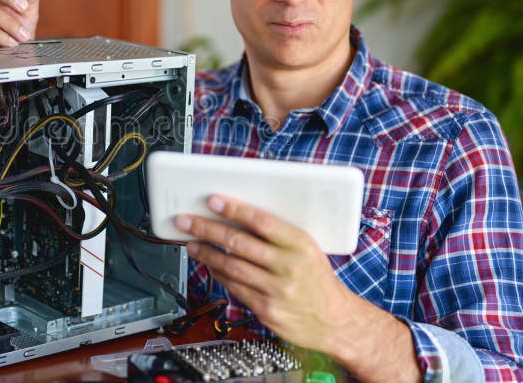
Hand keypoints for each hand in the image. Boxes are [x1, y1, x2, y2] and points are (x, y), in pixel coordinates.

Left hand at [175, 194, 349, 350]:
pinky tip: (209, 265)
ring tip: (191, 242)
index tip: (213, 200)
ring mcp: (276, 290)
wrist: (335, 321)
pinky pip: (235, 287)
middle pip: (238, 243)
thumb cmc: (317, 279)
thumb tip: (238, 216)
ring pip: (231, 266)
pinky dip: (218, 274)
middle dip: (207, 229)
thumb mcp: (307, 249)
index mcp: (301, 244)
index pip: (262, 221)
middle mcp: (288, 267)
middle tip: (186, 221)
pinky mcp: (266, 310)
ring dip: (206, 253)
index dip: (235, 209)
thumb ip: (278, 234)